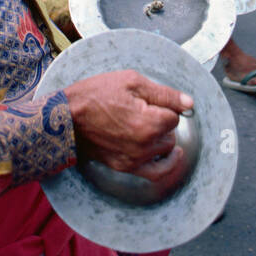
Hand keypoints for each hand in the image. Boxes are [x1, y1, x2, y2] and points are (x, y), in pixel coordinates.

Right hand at [65, 70, 192, 178]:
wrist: (66, 118)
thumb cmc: (95, 95)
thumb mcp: (131, 82)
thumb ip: (165, 94)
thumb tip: (189, 103)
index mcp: (149, 122)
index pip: (175, 115)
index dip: (164, 104)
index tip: (150, 99)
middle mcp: (145, 146)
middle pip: (171, 133)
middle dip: (163, 120)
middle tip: (144, 109)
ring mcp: (135, 160)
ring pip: (166, 149)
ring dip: (161, 137)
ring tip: (147, 124)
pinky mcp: (126, 167)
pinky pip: (156, 173)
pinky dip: (166, 164)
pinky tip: (170, 155)